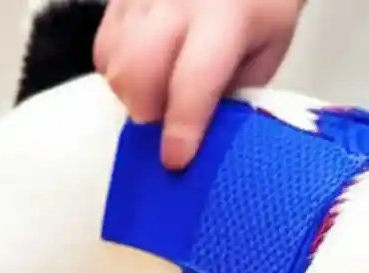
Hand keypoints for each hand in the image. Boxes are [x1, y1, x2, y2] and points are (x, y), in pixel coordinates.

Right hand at [93, 0, 303, 169]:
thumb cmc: (261, 7)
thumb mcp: (265, 52)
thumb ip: (233, 93)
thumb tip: (201, 138)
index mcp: (226, 16)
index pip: (193, 80)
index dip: (181, 127)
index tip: (175, 160)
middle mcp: (177, 0)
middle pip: (137, 71)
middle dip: (148, 112)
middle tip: (168, 122)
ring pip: (114, 61)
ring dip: (132, 94)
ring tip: (160, 93)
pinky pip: (103, 47)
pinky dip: (119, 72)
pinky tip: (145, 71)